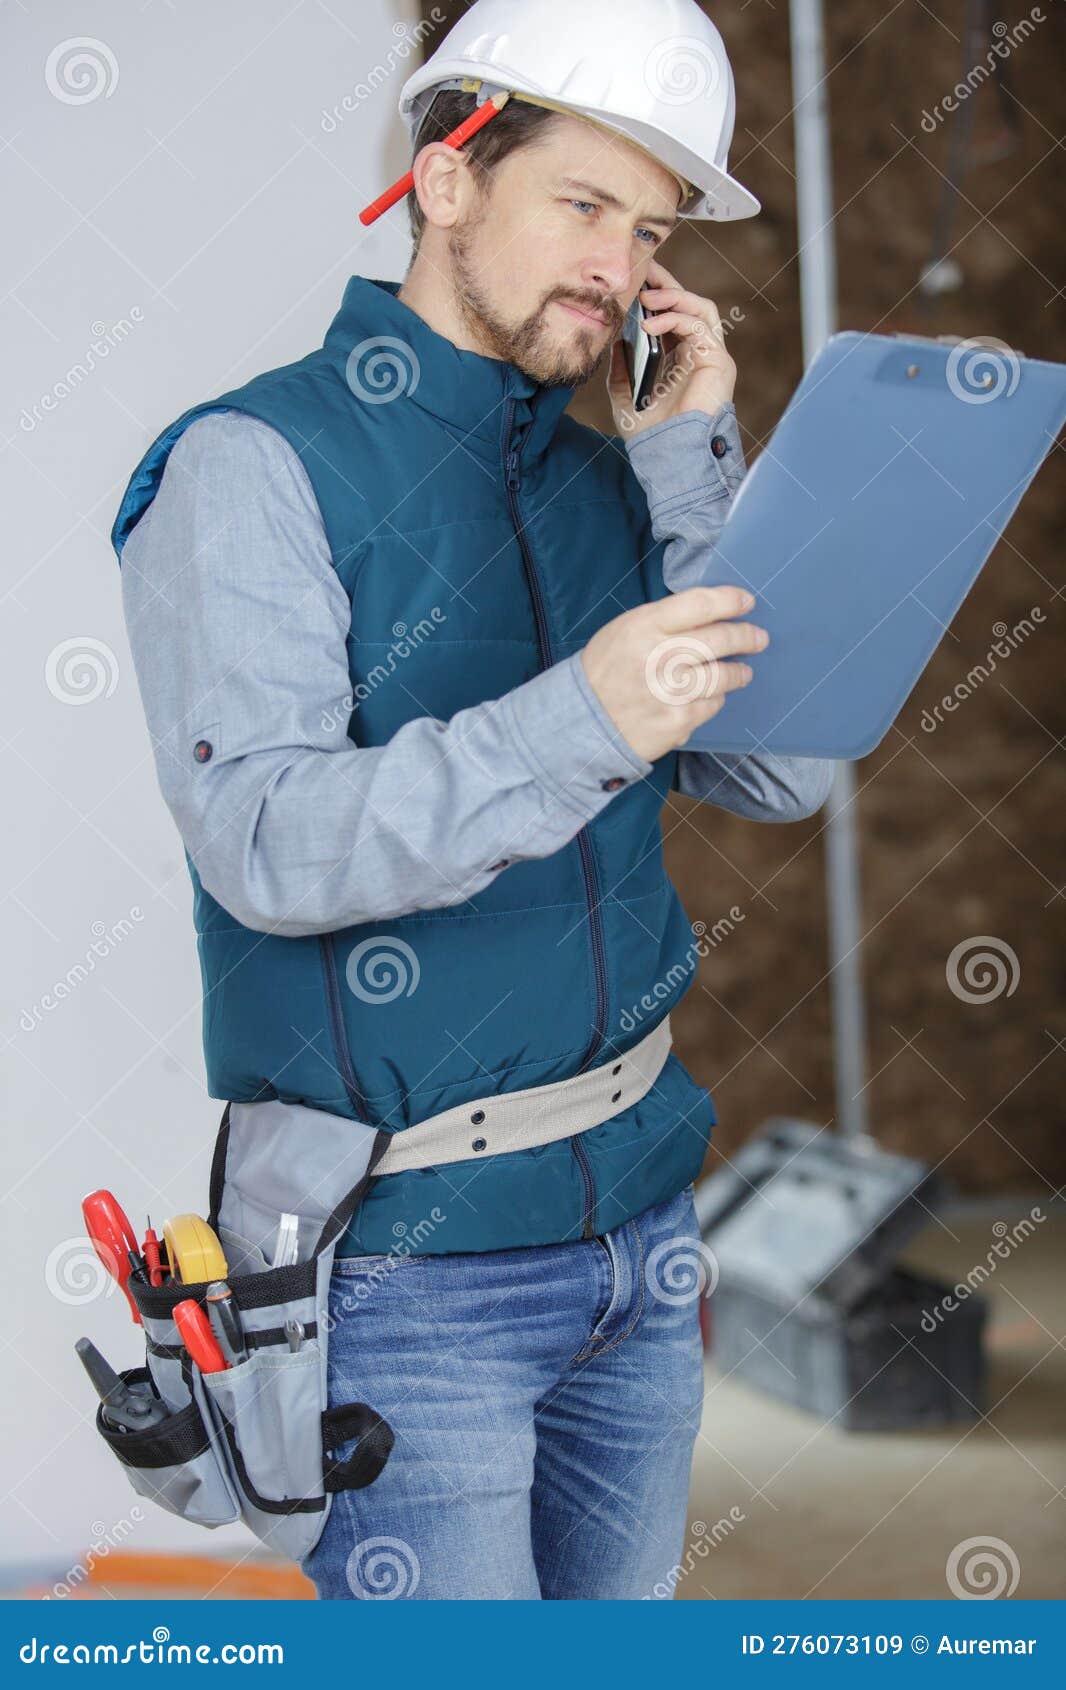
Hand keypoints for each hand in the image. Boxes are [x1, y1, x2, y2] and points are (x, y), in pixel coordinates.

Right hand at [580, 585, 768, 763]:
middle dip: (747, 636)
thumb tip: (712, 613)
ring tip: (742, 671)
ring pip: (723, 675)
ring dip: (738, 672)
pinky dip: (714, 699)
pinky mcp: (678, 721)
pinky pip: (712, 704)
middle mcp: (660, 657)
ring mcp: (671, 692)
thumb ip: (664, 621)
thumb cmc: (606, 671)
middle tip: (758, 638)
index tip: (747, 602)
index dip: (730, 600)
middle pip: (720, 639)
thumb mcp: (625, 631)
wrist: (581, 722)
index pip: (700, 604)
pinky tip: (707, 696)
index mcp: (644, 626)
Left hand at [607, 257, 736, 437]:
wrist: (667, 456)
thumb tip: (615, 337)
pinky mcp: (718, 361)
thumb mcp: (625, 394)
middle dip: (667, 285)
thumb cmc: (651, 433)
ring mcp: (711, 356)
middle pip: (690, 304)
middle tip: (644, 271)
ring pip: (701, 307)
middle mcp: (698, 354)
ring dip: (673, 296)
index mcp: (680, 359)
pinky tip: (649, 322)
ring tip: (646, 298)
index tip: (637, 280)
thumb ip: (621, 366)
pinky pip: (699, 325)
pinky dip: (674, 317)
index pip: (674, 315)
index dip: (658, 294)